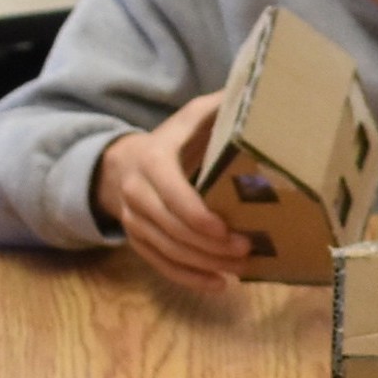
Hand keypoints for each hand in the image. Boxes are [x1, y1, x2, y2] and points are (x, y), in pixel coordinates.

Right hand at [94, 97, 254, 290]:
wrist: (120, 164)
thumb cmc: (169, 141)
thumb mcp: (190, 118)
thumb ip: (219, 107)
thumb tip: (258, 93)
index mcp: (152, 161)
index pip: (173, 195)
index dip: (198, 217)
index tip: (228, 230)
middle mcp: (136, 193)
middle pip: (172, 228)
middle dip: (210, 245)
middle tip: (247, 250)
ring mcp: (133, 220)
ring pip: (167, 250)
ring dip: (205, 263)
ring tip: (242, 268)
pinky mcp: (137, 240)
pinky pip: (160, 265)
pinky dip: (189, 278)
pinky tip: (218, 284)